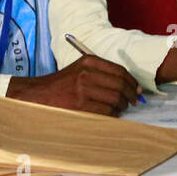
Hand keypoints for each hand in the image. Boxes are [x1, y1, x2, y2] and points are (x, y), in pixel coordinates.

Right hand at [6, 54, 139, 115]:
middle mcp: (87, 73)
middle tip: (133, 101)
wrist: (40, 95)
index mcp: (88, 61)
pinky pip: (106, 111)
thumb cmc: (62, 84)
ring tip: (120, 108)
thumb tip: (129, 84)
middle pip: (120, 85)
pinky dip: (113, 114)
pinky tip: (111, 114)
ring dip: (122, 106)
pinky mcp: (81, 105)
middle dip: (130, 95)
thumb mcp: (79, 69)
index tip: (136, 89)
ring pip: (115, 99)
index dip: (132, 82)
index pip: (119, 71)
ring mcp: (84, 90)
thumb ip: (101, 72)